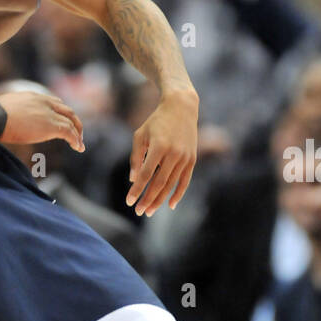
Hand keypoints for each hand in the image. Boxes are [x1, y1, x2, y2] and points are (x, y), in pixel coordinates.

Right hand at [0, 89, 83, 150]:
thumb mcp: (2, 107)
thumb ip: (9, 111)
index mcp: (33, 96)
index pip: (54, 102)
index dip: (61, 112)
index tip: (63, 121)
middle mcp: (44, 102)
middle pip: (66, 110)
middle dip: (73, 121)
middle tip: (76, 132)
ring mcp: (48, 113)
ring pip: (71, 121)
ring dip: (77, 133)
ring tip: (79, 144)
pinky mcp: (51, 126)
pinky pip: (69, 132)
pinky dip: (76, 140)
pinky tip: (78, 148)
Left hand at [127, 90, 197, 215]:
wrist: (181, 108)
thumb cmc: (156, 122)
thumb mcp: (140, 135)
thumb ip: (135, 158)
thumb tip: (134, 180)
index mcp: (159, 147)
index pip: (146, 175)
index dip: (137, 190)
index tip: (129, 202)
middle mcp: (174, 153)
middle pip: (159, 183)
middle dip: (148, 200)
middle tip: (138, 212)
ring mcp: (185, 157)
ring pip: (171, 185)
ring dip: (160, 200)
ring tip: (149, 211)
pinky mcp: (192, 159)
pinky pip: (185, 181)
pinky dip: (178, 194)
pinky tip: (170, 205)